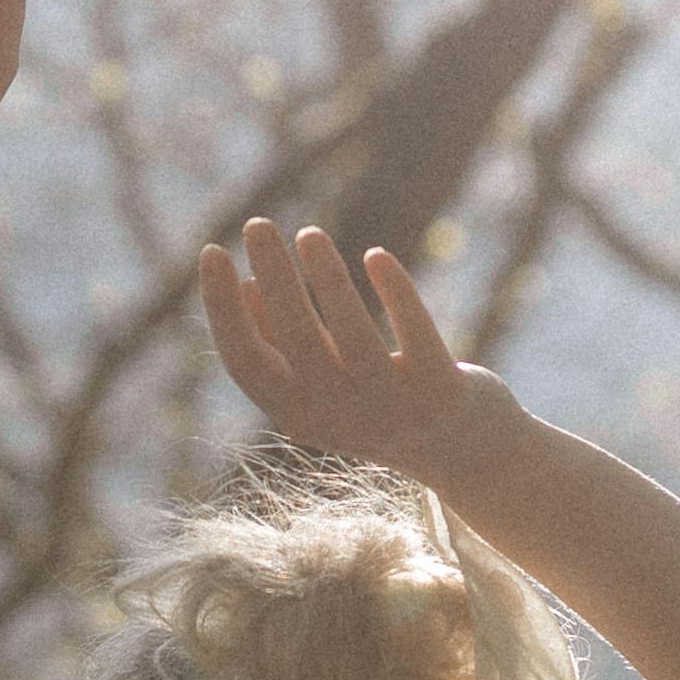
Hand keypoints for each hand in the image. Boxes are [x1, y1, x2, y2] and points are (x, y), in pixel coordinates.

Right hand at [196, 220, 517, 490]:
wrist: (465, 455)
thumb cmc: (380, 407)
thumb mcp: (323, 387)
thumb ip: (284, 346)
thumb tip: (246, 285)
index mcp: (299, 416)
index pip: (246, 364)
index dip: (222, 308)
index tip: (214, 251)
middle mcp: (341, 418)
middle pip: (296, 342)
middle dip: (274, 278)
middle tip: (257, 224)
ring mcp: (394, 407)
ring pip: (354, 337)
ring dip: (328, 281)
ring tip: (309, 235)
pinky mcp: (442, 391)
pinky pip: (416, 335)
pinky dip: (396, 294)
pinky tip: (375, 256)